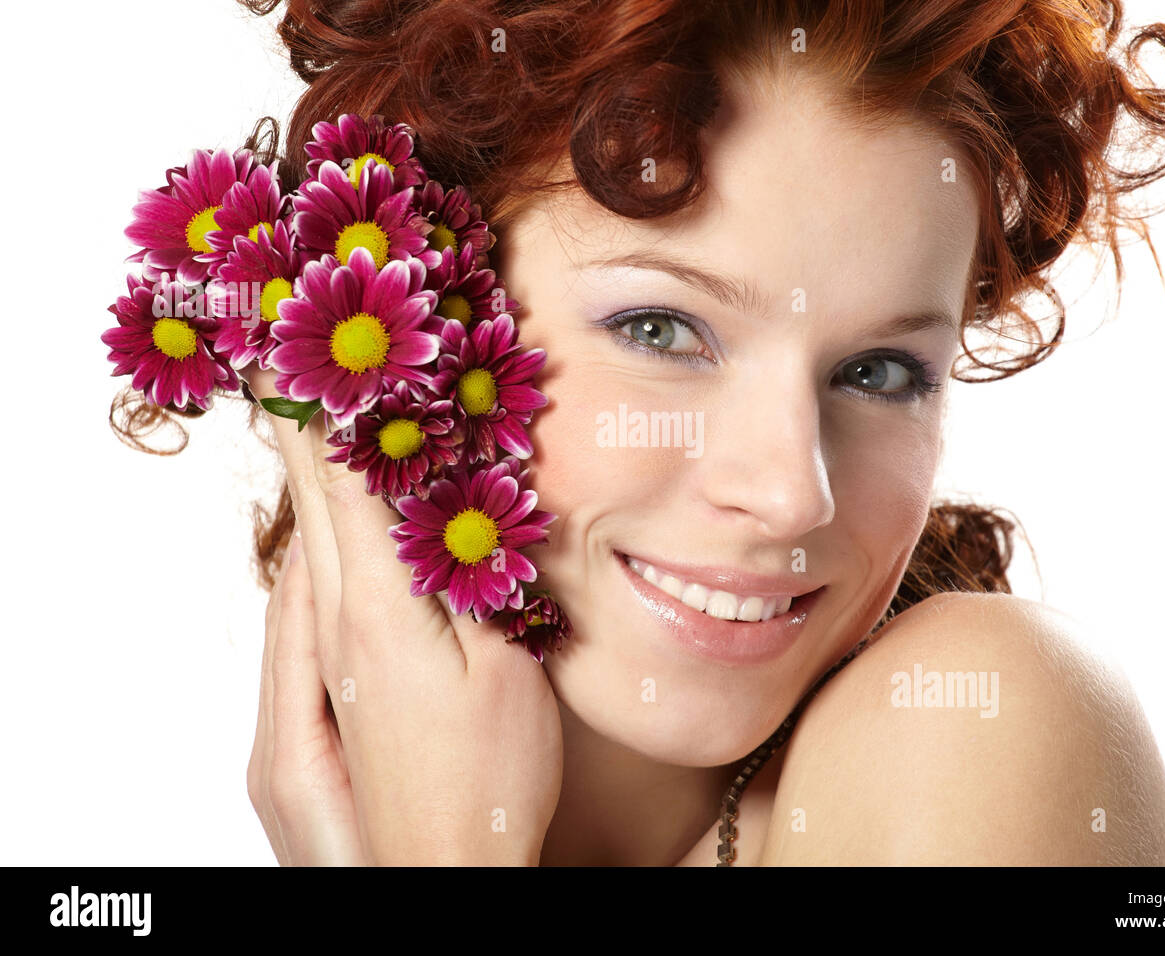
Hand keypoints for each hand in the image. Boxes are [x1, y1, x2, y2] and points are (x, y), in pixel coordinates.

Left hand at [243, 366, 563, 865]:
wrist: (442, 872)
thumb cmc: (486, 781)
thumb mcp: (504, 665)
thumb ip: (476, 573)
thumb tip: (460, 492)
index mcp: (377, 604)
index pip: (347, 478)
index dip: (339, 404)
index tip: (325, 340)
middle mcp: (338, 621)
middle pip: (312, 498)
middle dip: (308, 423)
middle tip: (296, 352)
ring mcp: (332, 654)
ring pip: (309, 539)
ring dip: (313, 473)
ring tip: (313, 416)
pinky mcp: (339, 681)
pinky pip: (317, 582)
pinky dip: (323, 529)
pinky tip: (331, 525)